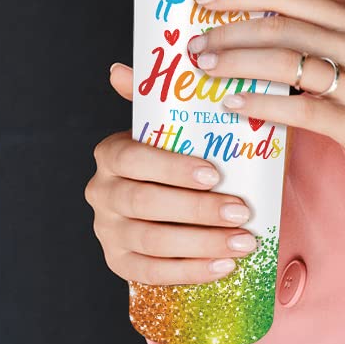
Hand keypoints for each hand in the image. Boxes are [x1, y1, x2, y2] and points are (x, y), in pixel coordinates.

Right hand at [86, 62, 262, 284]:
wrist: (160, 203)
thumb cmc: (169, 159)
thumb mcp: (162, 130)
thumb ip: (149, 100)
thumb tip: (118, 70)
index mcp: (108, 155)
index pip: (133, 159)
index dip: (172, 168)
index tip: (215, 173)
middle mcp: (101, 193)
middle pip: (145, 203)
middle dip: (197, 209)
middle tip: (240, 211)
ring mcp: (108, 231)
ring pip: (152, 241)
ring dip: (202, 243)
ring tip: (243, 241)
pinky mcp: (120, 264)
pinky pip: (154, 273)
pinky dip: (192, 271)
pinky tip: (225, 267)